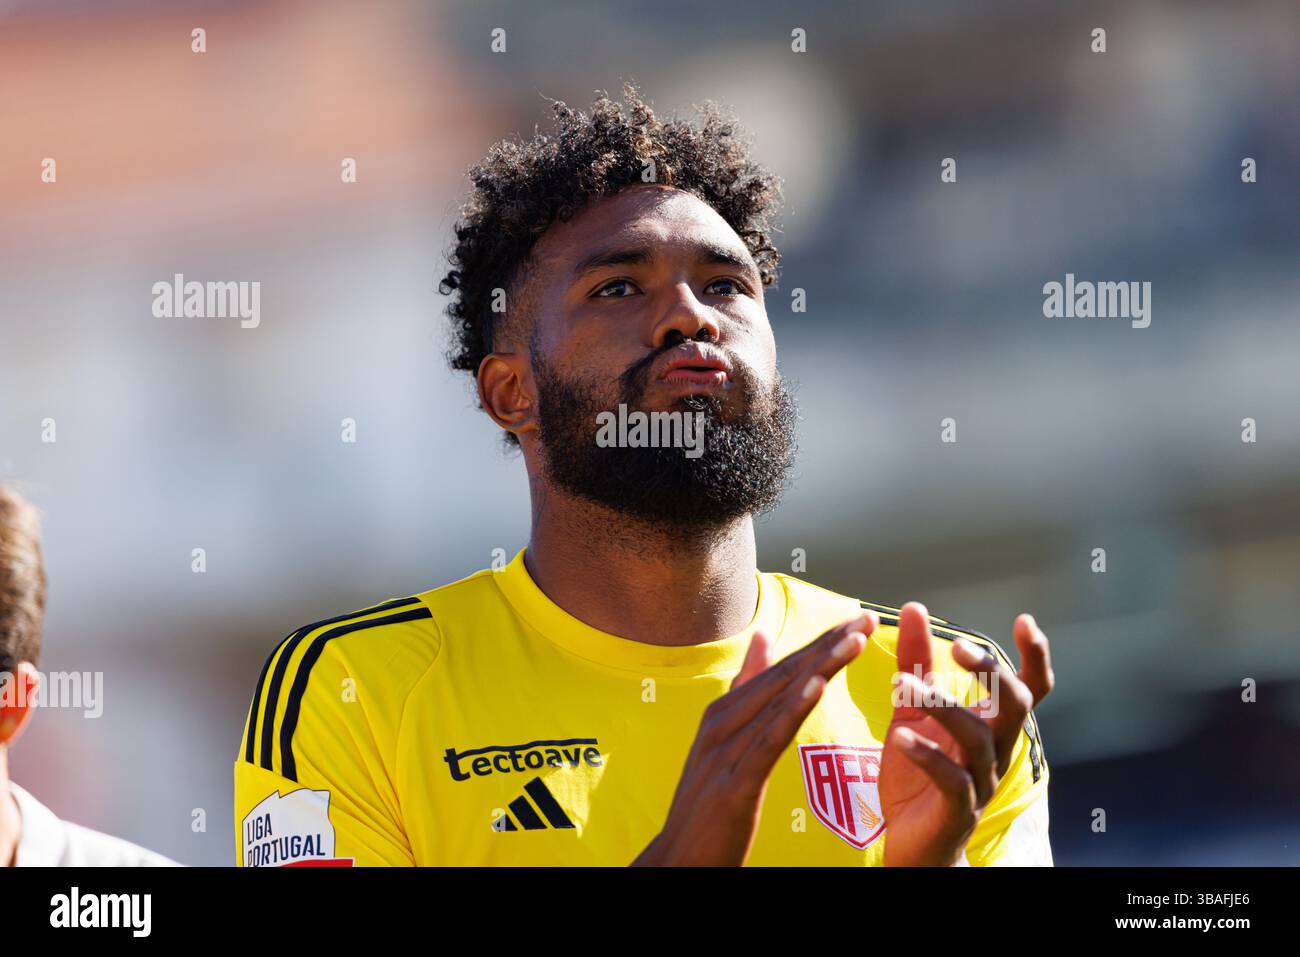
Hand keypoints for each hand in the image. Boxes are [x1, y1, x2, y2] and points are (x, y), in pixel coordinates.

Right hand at [633, 611, 879, 865]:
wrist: (676, 862)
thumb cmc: (704, 808)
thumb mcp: (722, 745)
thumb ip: (743, 693)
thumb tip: (761, 639)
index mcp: (722, 714)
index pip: (779, 669)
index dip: (820, 642)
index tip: (857, 621)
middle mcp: (721, 724)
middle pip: (783, 675)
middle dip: (827, 645)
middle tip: (866, 619)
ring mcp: (724, 752)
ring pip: (780, 700)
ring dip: (820, 666)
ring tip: (854, 641)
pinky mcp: (733, 784)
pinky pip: (768, 740)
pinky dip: (792, 710)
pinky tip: (817, 687)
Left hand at [880, 603, 1053, 865]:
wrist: (911, 844)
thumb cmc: (918, 773)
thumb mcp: (912, 710)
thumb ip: (916, 662)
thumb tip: (915, 607)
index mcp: (991, 726)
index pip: (1029, 689)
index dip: (1035, 657)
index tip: (1025, 621)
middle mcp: (995, 751)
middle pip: (1015, 705)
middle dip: (991, 672)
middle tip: (955, 645)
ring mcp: (981, 782)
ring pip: (978, 738)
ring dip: (943, 706)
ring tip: (905, 686)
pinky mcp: (957, 810)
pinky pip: (952, 780)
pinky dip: (927, 755)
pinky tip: (901, 737)